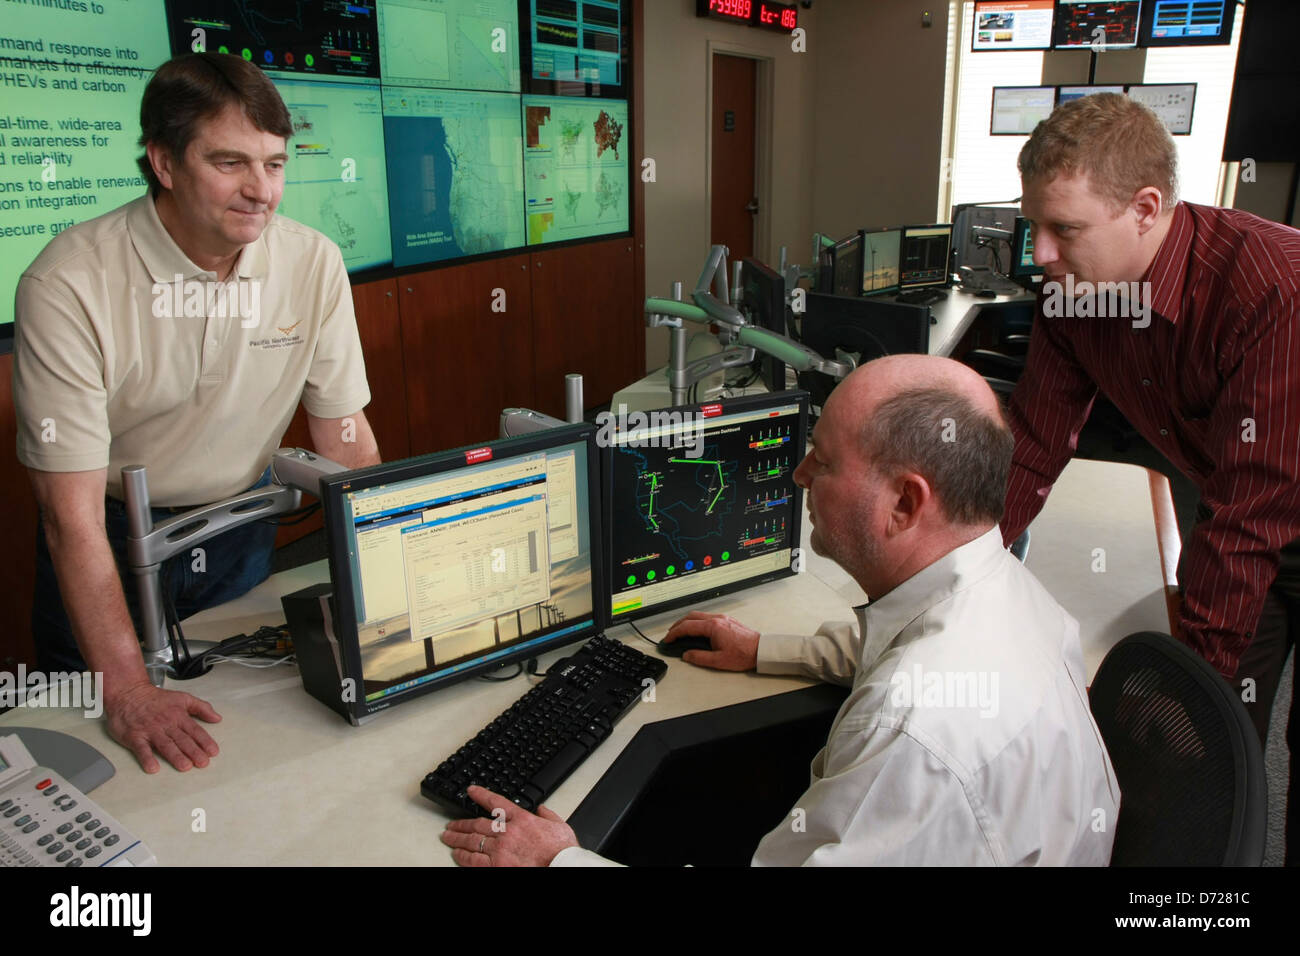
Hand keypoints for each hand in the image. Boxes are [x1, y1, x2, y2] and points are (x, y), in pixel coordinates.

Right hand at [104, 681, 220, 772]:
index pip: (195, 730)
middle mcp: (166, 724)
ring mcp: (150, 731)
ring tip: (185, 766)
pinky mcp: (135, 736)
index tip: (213, 752)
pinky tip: (153, 767)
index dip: (205, 741)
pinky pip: (141, 749)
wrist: (128, 693)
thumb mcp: (183, 698)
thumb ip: (202, 707)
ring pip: (165, 745)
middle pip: (182, 740)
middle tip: (202, 763)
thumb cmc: (156, 699)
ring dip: (175, 756)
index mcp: (179, 716)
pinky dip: (147, 758)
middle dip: (194, 752)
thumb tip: (217, 718)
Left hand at [441, 786, 578, 866]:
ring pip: (472, 841)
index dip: (481, 795)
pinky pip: (473, 860)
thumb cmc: (561, 852)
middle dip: (461, 823)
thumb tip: (542, 809)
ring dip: (457, 838)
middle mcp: (507, 832)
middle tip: (451, 823)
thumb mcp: (560, 826)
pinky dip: (462, 856)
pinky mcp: (496, 866)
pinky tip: (456, 854)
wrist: (561, 867)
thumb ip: (548, 815)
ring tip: (447, 836)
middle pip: (477, 824)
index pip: (496, 802)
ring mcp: (499, 850)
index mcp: (522, 819)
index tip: (471, 791)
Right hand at [662, 611, 759, 670]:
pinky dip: (697, 622)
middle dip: (678, 625)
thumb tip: (686, 655)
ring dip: (687, 622)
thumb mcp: (718, 661)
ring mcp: (723, 618)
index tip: (668, 639)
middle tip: (671, 634)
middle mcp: (717, 619)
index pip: (687, 627)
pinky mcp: (727, 620)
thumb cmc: (744, 654)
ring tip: (681, 633)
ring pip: (699, 615)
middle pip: (691, 616)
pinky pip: (707, 617)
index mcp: (713, 627)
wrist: (760, 650)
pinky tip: (696, 631)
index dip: (674, 633)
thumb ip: (699, 657)